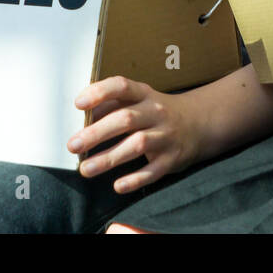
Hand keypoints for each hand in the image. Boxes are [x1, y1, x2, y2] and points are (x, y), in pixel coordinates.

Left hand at [68, 76, 199, 192]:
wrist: (199, 123)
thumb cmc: (155, 112)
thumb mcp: (138, 100)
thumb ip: (111, 105)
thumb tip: (81, 119)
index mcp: (144, 94)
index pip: (121, 86)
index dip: (99, 93)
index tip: (78, 104)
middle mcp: (156, 112)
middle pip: (125, 119)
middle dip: (97, 133)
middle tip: (73, 145)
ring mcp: (166, 135)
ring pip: (137, 145)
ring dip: (109, 158)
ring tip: (85, 169)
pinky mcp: (173, 158)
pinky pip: (154, 170)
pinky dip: (136, 179)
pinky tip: (117, 186)